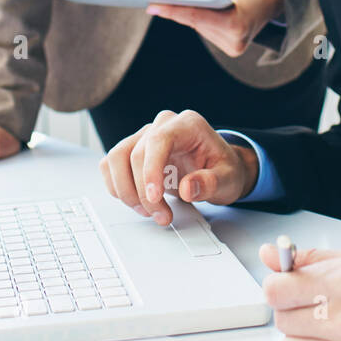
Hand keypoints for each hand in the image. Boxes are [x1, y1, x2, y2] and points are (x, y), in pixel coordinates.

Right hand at [100, 108, 258, 225]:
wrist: (218, 170)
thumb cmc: (222, 170)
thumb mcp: (229, 179)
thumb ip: (211, 183)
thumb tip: (188, 188)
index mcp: (187, 125)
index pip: (159, 140)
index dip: (151, 170)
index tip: (155, 198)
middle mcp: (163, 125)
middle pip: (136, 154)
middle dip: (144, 192)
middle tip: (161, 216)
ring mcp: (144, 136)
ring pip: (117, 158)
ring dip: (126, 190)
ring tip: (148, 211)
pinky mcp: (132, 150)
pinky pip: (111, 165)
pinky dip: (118, 187)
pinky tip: (137, 201)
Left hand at [145, 0, 283, 56]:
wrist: (273, 1)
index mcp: (236, 23)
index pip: (197, 16)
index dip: (173, 9)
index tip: (152, 5)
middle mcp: (235, 40)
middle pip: (196, 23)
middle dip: (177, 10)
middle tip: (153, 3)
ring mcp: (233, 48)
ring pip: (199, 28)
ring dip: (188, 15)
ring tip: (170, 4)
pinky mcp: (231, 49)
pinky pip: (206, 31)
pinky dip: (200, 20)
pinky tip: (194, 11)